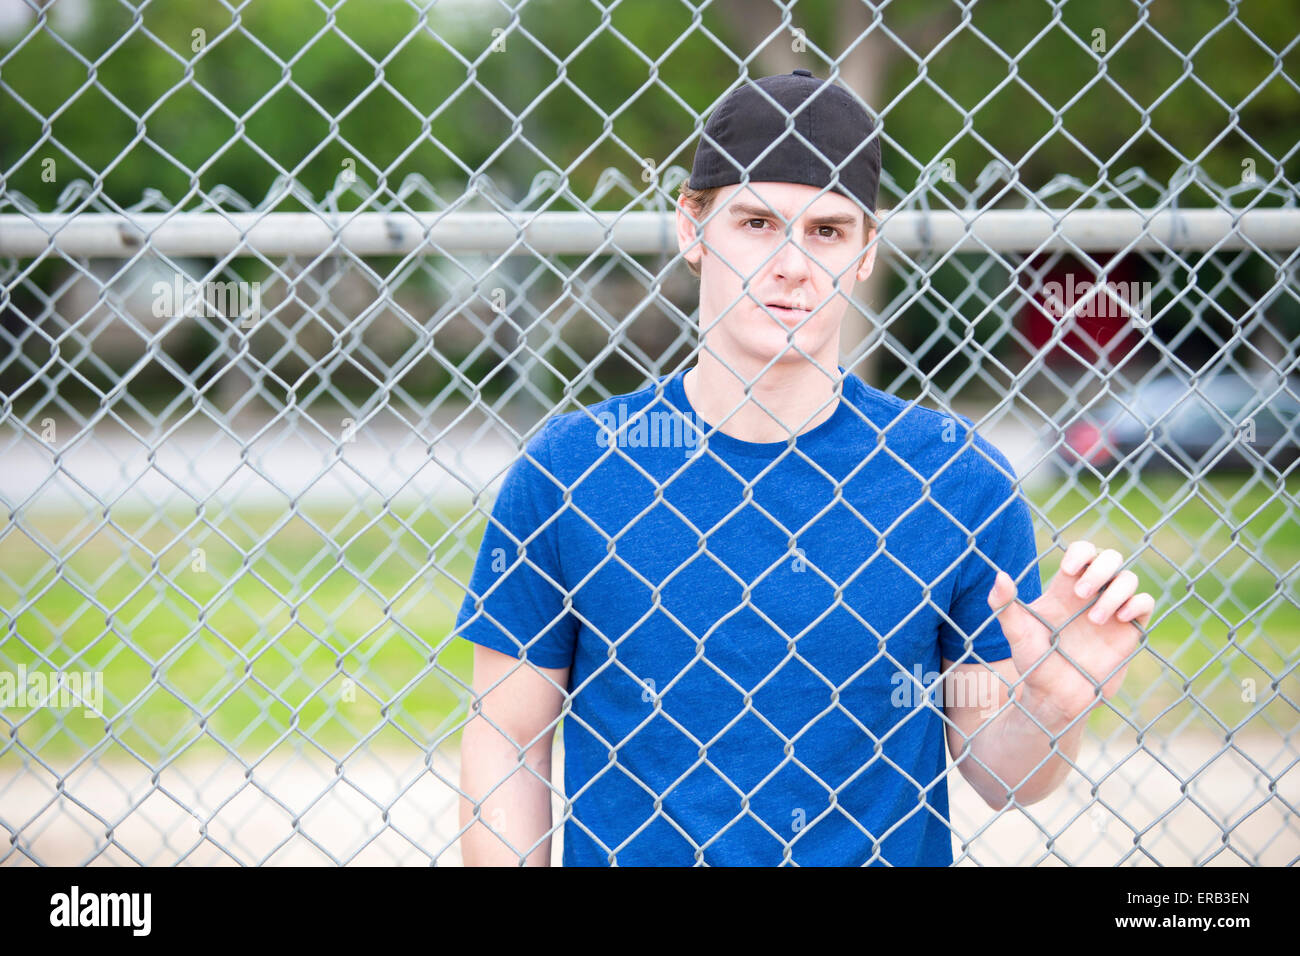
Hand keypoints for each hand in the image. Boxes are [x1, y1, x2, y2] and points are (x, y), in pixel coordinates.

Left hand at [986, 541, 1155, 728]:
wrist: (1056, 698)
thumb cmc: (1035, 665)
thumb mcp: (1017, 634)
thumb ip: (1005, 606)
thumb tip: (999, 576)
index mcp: (1065, 589)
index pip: (1083, 551)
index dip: (1080, 551)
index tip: (1068, 569)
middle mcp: (1091, 595)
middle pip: (1110, 558)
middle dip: (1100, 568)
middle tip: (1080, 594)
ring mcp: (1112, 611)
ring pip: (1129, 578)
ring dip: (1115, 592)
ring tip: (1095, 619)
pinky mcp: (1129, 630)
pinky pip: (1145, 603)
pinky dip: (1137, 604)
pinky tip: (1119, 619)